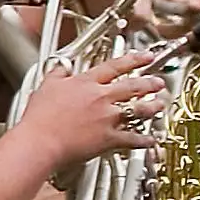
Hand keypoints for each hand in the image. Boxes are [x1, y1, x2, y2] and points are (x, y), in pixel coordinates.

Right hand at [17, 46, 165, 167]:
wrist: (39, 142)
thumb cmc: (39, 119)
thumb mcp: (45, 87)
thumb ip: (57, 75)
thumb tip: (60, 67)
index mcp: (86, 83)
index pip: (115, 66)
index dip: (133, 60)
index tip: (145, 57)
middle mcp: (100, 98)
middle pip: (132, 86)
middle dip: (149, 83)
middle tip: (159, 82)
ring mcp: (107, 118)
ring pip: (138, 109)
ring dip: (152, 107)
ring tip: (160, 105)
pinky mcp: (109, 138)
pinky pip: (132, 138)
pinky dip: (144, 140)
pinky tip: (151, 139)